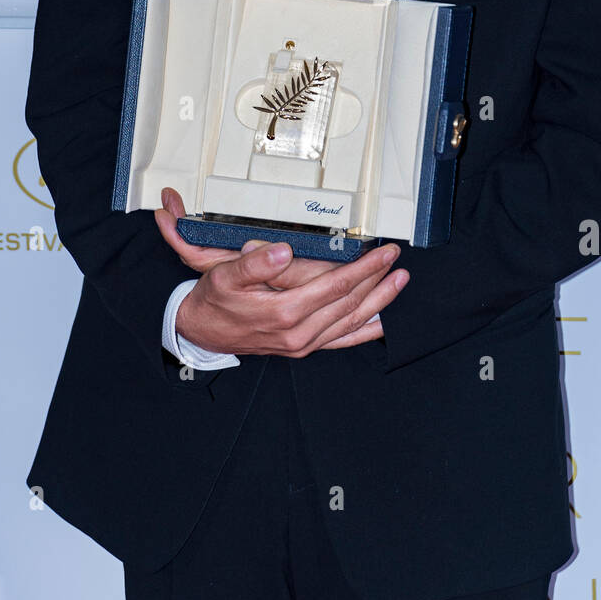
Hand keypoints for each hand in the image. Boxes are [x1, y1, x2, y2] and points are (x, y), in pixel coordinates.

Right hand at [155, 186, 406, 352]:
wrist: (201, 332)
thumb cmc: (214, 300)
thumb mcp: (224, 274)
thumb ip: (254, 263)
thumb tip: (281, 251)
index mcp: (284, 312)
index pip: (336, 286)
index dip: (364, 268)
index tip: (382, 253)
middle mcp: (298, 332)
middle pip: (350, 303)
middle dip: (377, 280)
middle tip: (396, 260)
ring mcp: (302, 343)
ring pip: (351, 322)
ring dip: (379, 302)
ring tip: (399, 282)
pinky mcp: (302, 348)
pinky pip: (341, 341)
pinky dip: (365, 331)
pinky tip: (381, 321)